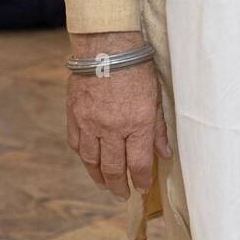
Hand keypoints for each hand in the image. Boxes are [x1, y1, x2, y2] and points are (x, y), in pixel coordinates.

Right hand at [66, 32, 172, 199]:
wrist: (107, 45)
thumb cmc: (136, 68)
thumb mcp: (155, 97)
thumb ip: (158, 129)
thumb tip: (165, 154)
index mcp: (137, 123)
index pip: (140, 164)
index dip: (142, 180)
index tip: (143, 187)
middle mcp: (112, 127)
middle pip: (114, 169)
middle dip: (119, 186)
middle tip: (123, 194)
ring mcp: (90, 122)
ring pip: (92, 161)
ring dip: (99, 177)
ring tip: (105, 184)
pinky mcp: (75, 115)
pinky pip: (76, 144)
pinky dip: (83, 155)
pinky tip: (89, 160)